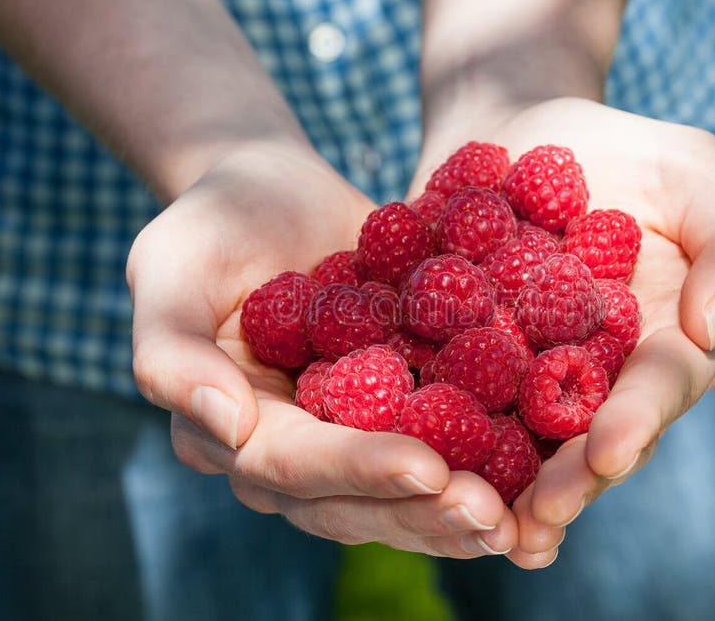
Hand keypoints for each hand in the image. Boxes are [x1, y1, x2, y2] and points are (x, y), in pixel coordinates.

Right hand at [127, 144, 517, 556]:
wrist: (272, 192)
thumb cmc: (212, 221)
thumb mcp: (171, 268)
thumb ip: (170, 350)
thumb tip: (225, 426)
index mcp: (234, 430)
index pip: (292, 464)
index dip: (356, 469)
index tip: (426, 466)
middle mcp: (293, 451)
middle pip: (355, 500)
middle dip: (424, 512)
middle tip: (494, 516)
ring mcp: (349, 435)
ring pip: (405, 494)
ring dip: (463, 512)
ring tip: (528, 522)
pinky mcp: (399, 408)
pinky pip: (444, 446)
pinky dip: (492, 468)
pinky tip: (543, 481)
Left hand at [413, 97, 714, 566]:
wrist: (518, 128)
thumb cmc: (621, 151)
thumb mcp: (693, 174)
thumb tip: (714, 322)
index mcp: (662, 346)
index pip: (655, 392)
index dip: (635, 424)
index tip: (609, 451)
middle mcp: (596, 378)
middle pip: (584, 439)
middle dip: (565, 481)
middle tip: (536, 520)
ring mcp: (524, 376)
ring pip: (517, 442)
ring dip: (497, 487)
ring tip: (473, 521)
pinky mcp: (460, 361)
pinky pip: (444, 401)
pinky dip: (428, 431)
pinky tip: (402, 462)